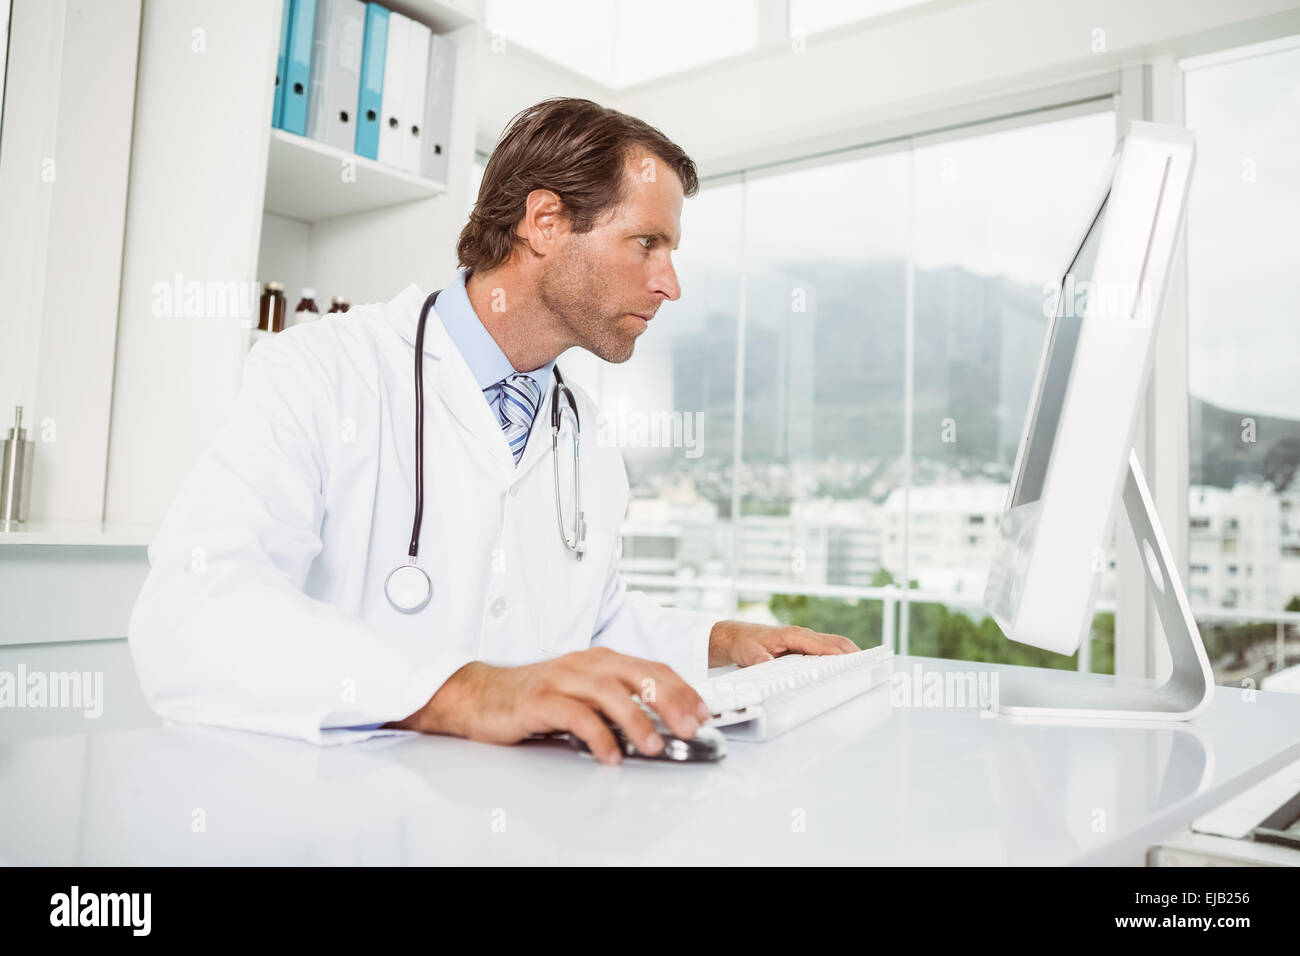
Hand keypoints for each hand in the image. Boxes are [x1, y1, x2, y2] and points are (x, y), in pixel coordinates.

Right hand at [383, 647, 711, 765]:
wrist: (481, 695)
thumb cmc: (535, 697)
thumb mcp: (583, 693)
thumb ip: (617, 703)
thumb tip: (662, 726)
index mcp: (600, 659)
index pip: (651, 667)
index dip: (681, 688)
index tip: (703, 712)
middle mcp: (584, 663)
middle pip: (637, 675)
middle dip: (670, 701)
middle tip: (691, 727)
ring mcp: (561, 678)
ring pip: (609, 692)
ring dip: (637, 720)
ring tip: (655, 745)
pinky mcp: (539, 699)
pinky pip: (574, 715)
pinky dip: (597, 736)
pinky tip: (610, 755)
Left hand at [708, 620, 857, 667]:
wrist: (734, 637)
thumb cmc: (744, 643)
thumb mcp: (748, 653)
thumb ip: (759, 660)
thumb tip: (768, 665)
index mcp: (793, 635)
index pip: (822, 644)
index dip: (839, 653)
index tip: (854, 660)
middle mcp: (802, 636)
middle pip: (835, 642)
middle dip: (853, 652)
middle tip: (871, 665)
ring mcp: (804, 640)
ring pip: (834, 645)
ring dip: (850, 654)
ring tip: (867, 667)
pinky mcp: (803, 647)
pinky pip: (826, 650)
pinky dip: (840, 656)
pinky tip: (848, 667)